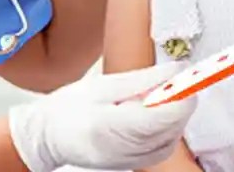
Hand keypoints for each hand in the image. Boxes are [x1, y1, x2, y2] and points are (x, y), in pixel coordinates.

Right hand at [7, 62, 197, 171]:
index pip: (165, 115)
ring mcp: (128, 161)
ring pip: (172, 139)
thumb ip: (143, 79)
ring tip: (152, 99)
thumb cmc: (68, 108)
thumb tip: (177, 70)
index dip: (183, 94)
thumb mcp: (103, 84)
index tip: (186, 76)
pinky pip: (163, 149)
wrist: (48, 137)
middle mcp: (122, 149)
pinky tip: (152, 116)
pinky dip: (166, 130)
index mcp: (111, 125)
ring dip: (173, 116)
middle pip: (173, 127)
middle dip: (179, 102)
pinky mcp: (133, 165)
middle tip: (167, 82)